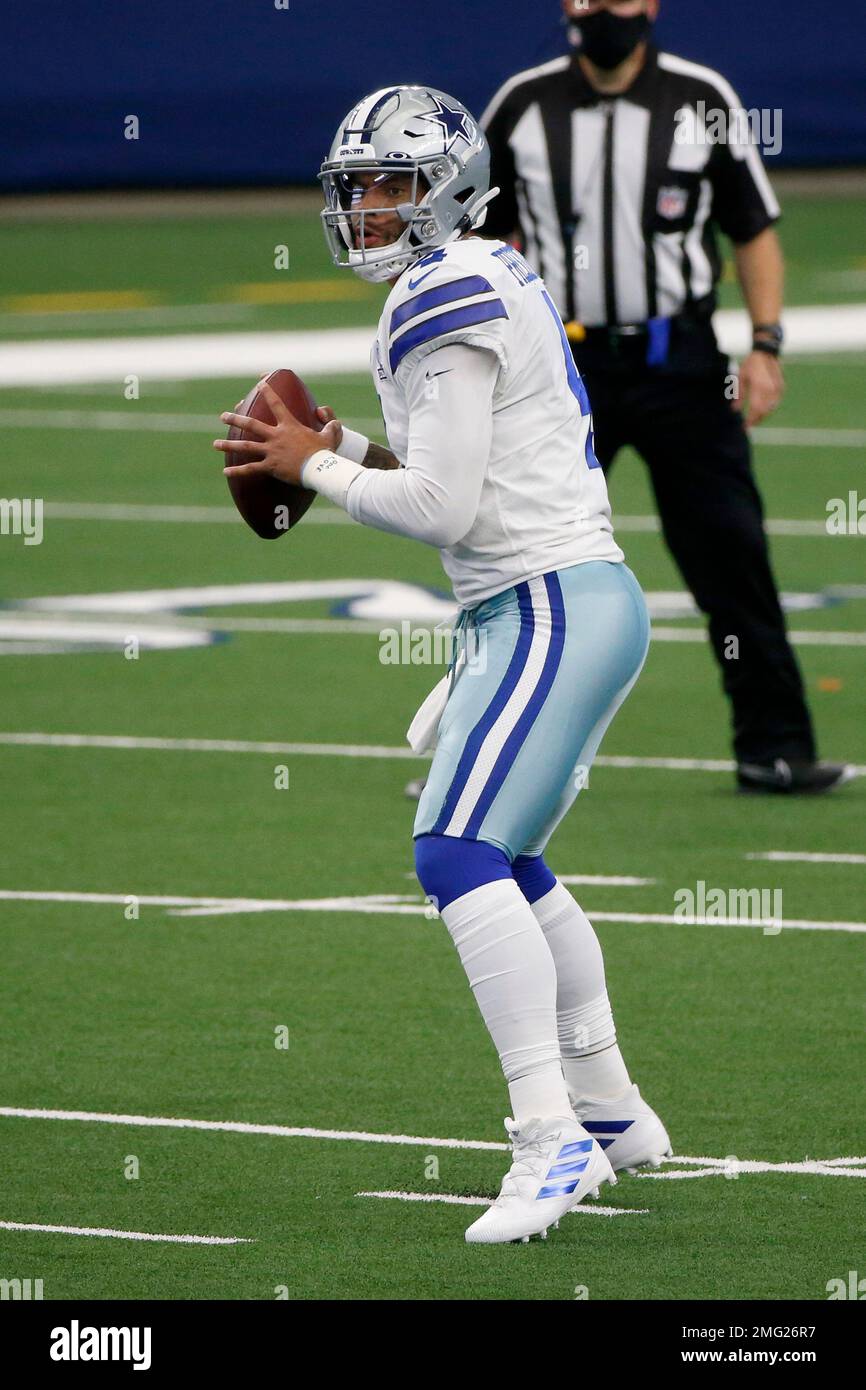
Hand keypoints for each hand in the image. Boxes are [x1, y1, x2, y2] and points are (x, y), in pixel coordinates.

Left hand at [213, 380, 339, 484]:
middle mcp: (276, 436)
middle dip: (235, 419)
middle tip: (223, 416)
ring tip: (215, 444)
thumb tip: (332, 418)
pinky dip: (237, 471)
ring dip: (229, 444)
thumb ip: (331, 424)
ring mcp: (271, 451)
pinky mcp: (270, 466)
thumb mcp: (331, 435)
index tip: (259, 383)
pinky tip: (225, 472)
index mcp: (289, 426)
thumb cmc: (326, 452)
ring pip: (245, 446)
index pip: (276, 404)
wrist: (321, 469)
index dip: (267, 391)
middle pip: (251, 425)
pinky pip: (250, 469)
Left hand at [735, 351, 784, 427]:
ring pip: (771, 408)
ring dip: (763, 416)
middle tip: (749, 425)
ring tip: (754, 419)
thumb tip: (735, 411)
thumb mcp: (741, 378)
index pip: (755, 409)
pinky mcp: (781, 387)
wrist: (766, 351)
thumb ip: (739, 395)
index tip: (745, 427)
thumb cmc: (750, 364)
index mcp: (758, 386)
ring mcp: (777, 388)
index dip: (751, 420)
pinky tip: (762, 411)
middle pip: (764, 411)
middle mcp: (770, 389)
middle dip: (756, 420)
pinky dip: (769, 409)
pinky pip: (775, 402)